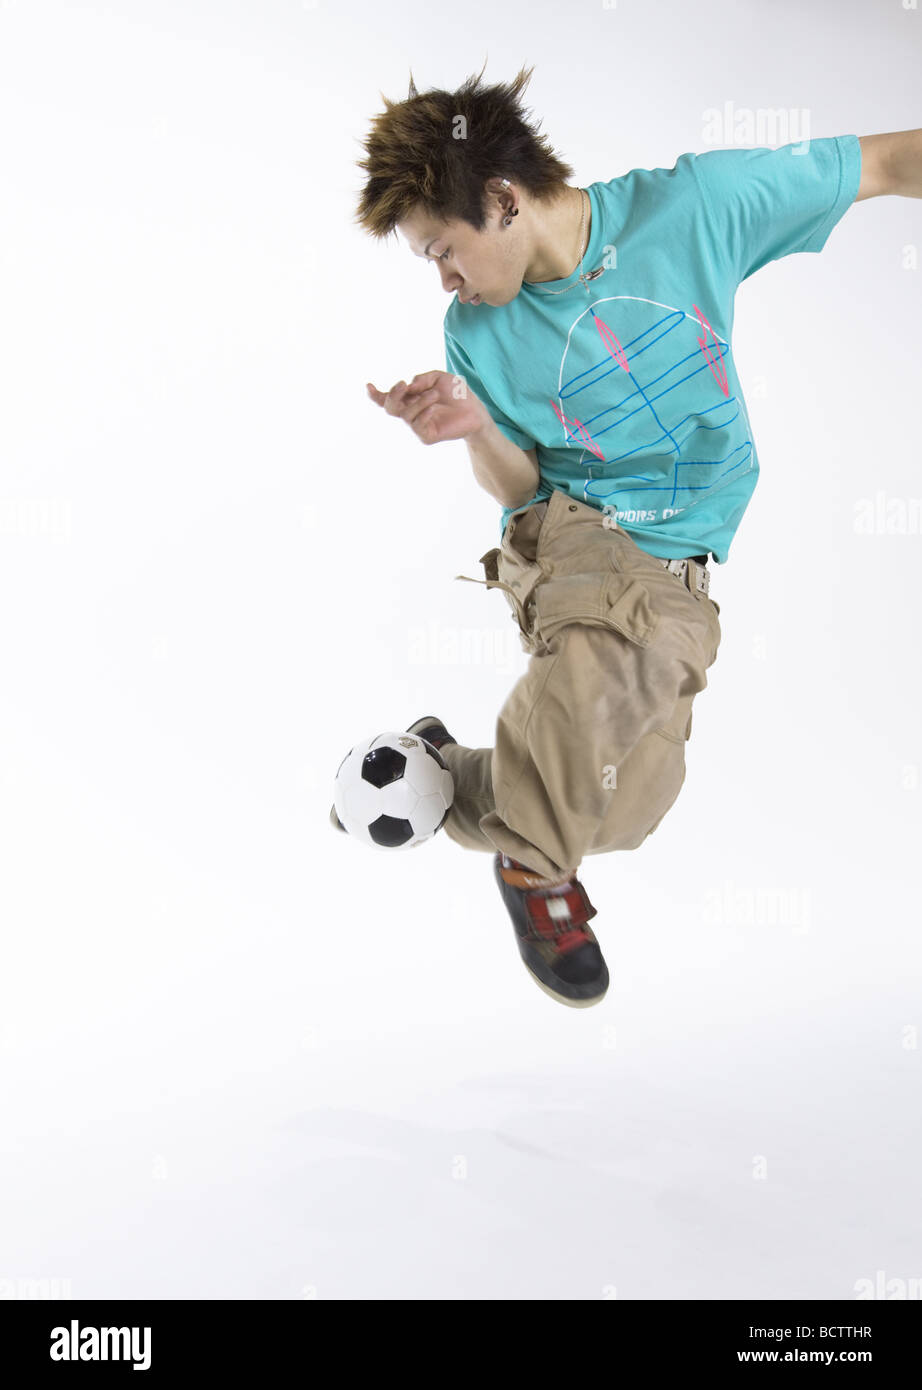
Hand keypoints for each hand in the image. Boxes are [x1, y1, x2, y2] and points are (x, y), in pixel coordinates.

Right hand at [366, 371, 491, 445]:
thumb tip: (408, 386)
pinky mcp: (426, 436)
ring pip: (405, 414)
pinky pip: (417, 426)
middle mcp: (410, 412)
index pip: (387, 399)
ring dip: (418, 401)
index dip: (375, 395)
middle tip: (403, 385)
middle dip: (393, 395)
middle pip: (390, 407)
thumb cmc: (456, 393)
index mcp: (410, 398)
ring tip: (435, 394)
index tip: (368, 385)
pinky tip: (434, 408)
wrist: (474, 410)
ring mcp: (417, 425)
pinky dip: (423, 413)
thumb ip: (422, 379)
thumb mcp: (439, 377)